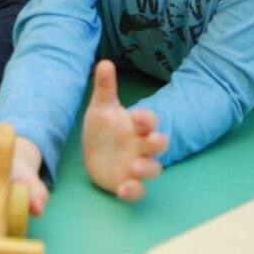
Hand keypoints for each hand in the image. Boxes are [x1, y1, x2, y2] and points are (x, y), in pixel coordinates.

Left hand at [80, 60, 167, 200]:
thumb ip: (105, 87)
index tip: (135, 114)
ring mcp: (136, 165)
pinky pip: (137, 191)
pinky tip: (124, 189)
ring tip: (134, 168)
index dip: (146, 118)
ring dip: (147, 170)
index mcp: (137, 127)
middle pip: (159, 145)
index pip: (149, 121)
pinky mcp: (127, 183)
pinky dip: (134, 191)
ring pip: (153, 170)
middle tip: (151, 139)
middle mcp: (141, 146)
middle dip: (158, 143)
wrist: (94, 152)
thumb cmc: (103, 128)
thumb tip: (104, 62)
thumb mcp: (101, 107)